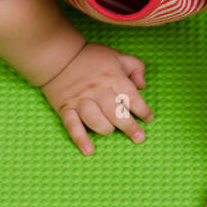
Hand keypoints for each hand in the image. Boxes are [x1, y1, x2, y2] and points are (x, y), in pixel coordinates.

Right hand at [39, 42, 153, 154]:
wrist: (59, 55)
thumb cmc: (90, 57)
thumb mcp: (117, 56)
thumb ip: (135, 67)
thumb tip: (143, 86)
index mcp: (112, 77)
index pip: (131, 97)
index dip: (142, 109)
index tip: (148, 118)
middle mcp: (98, 90)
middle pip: (116, 112)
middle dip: (129, 126)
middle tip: (139, 137)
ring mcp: (81, 100)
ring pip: (96, 120)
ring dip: (106, 129)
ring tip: (111, 131)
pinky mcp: (67, 108)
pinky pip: (73, 125)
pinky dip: (80, 139)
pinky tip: (89, 150)